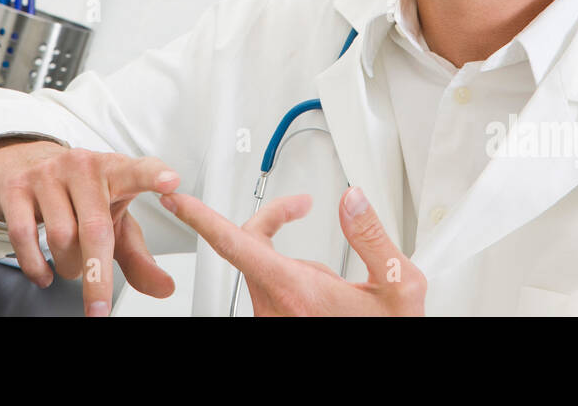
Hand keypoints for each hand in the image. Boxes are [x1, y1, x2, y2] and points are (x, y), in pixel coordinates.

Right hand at [0, 138, 181, 315]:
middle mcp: (82, 167)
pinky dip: (35, 265)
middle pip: (95, 228)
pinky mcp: (16, 188)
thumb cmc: (81, 196)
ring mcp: (47, 175)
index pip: (137, 170)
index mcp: (114, 171)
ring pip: (60, 236)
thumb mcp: (114, 220)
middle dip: (97, 277)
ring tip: (73, 267)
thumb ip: (139, 255)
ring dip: (69, 266)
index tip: (171, 182)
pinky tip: (44, 275)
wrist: (26, 164)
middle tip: (99, 310)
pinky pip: (24, 236)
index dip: (153, 175)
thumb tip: (164, 288)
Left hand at [159, 186, 425, 315]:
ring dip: (286, 255)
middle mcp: (274, 306)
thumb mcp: (399, 286)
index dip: (202, 218)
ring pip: (261, 267)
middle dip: (271, 218)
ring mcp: (271, 318)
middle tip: (299, 205)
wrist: (382, 375)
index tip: (178, 201)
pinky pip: (270, 288)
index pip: (235, 244)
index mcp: (296, 291)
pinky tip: (323, 294)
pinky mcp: (274, 323)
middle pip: (248, 245)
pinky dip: (289, 276)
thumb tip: (350, 200)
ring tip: (331, 271)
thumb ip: (371, 236)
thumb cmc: (389, 335)